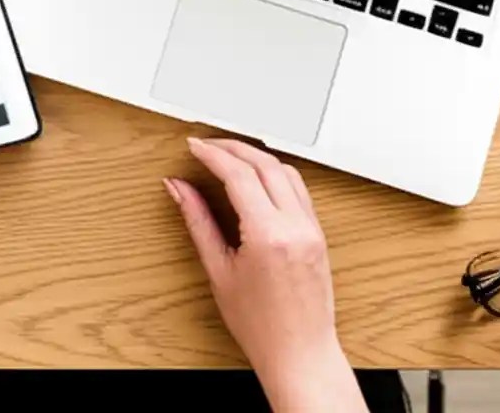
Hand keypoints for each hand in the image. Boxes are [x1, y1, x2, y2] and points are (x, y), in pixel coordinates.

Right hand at [164, 138, 366, 411]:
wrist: (299, 353)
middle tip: (208, 145)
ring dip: (257, 157)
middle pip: (265, 164)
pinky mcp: (319, 234)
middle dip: (233, 147)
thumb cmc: (260, 325)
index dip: (213, 154)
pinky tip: (258, 179)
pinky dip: (276, 175)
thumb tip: (180, 189)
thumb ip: (198, 222)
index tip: (194, 147)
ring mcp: (312, 229)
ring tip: (230, 156)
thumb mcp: (219, 271)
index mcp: (268, 235)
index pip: (239, 175)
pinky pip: (299, 190)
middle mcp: (295, 226)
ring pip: (287, 171)